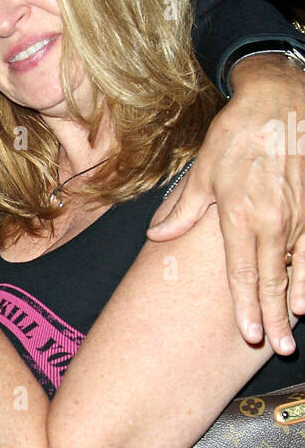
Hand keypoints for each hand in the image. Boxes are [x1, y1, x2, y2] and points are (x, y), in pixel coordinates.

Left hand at [147, 55, 304, 354]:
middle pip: (274, 278)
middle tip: (277, 348)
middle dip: (275, 317)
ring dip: (296, 298)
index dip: (246, 307)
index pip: (243, 273)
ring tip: (293, 327)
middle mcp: (273, 220)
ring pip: (299, 267)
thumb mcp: (202, 171)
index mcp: (240, 215)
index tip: (248, 334)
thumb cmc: (237, 135)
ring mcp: (299, 213)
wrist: (279, 100)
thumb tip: (157, 237)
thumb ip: (183, 210)